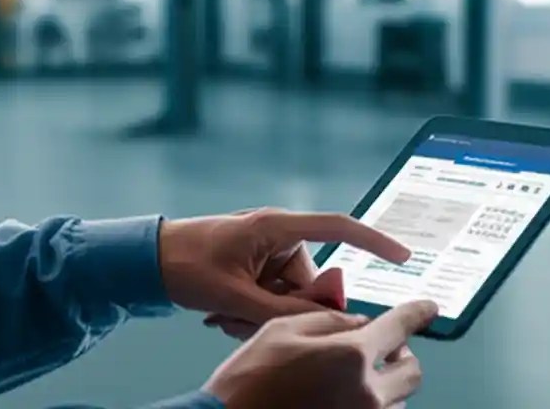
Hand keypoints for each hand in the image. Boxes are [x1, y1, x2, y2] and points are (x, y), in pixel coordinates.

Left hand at [158, 209, 410, 328]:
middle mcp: (276, 235)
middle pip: (312, 279)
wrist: (146, 260)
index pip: (338, 227)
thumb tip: (332, 323)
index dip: (374, 241)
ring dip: (266, 313)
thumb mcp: (237, 295)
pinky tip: (222, 314)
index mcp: (276, 226)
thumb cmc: (186, 264)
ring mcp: (265, 251)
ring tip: (224, 316)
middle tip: (245, 318)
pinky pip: (274, 294)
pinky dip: (255, 310)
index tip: (404, 256)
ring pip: (292, 294)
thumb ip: (286, 311)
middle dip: (288, 307)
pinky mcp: (256, 265)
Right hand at [203, 300, 439, 408]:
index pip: (400, 327)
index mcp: (351, 355)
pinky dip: (374, 405)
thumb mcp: (282, 329)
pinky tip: (345, 397)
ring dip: (386, 383)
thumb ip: (329, 320)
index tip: (428, 307)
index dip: (417, 313)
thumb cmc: (249, 378)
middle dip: (400, 355)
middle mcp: (367, 393)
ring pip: (399, 399)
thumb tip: (360, 323)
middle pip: (412, 371)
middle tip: (379, 347)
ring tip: (353, 376)